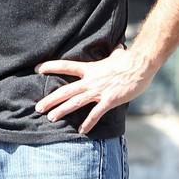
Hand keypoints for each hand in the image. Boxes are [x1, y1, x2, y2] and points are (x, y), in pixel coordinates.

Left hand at [34, 46, 154, 134]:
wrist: (141, 64)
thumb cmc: (130, 60)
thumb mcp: (118, 55)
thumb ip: (114, 54)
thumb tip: (118, 48)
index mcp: (90, 69)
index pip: (66, 66)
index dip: (51, 67)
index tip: (37, 69)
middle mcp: (91, 80)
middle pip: (66, 90)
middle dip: (51, 100)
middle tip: (38, 107)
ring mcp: (99, 91)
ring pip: (75, 102)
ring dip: (62, 111)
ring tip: (51, 118)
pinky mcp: (109, 100)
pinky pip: (96, 114)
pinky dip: (88, 123)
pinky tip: (82, 131)